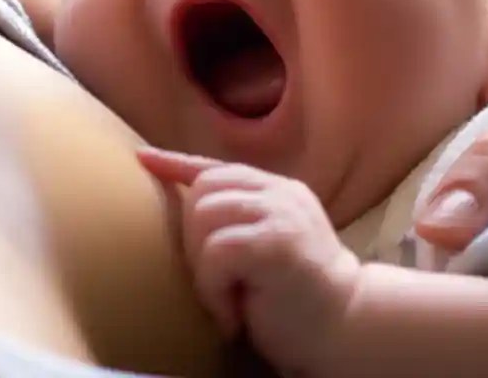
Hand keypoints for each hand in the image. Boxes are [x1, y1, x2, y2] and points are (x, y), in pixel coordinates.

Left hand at [139, 147, 360, 374]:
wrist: (344, 329)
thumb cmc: (297, 299)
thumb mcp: (265, 247)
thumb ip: (237, 221)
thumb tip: (182, 204)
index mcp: (277, 191)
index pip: (218, 168)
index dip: (175, 164)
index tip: (142, 158)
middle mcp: (280, 194)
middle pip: (202, 192)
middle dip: (194, 241)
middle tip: (218, 284)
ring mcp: (281, 214)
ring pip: (203, 217)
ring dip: (203, 268)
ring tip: (226, 299)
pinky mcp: (277, 242)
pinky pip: (217, 252)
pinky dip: (214, 290)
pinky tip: (233, 314)